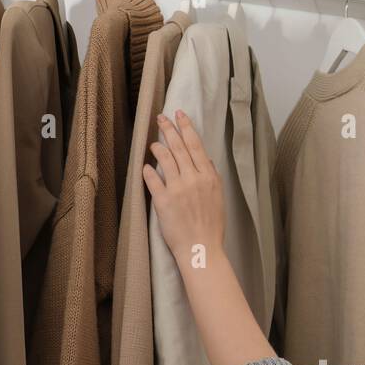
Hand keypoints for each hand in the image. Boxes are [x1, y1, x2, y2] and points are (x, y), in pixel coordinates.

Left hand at [143, 110, 225, 268]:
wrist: (201, 249)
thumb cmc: (211, 227)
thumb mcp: (219, 198)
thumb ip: (212, 177)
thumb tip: (206, 160)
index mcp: (208, 177)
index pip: (195, 145)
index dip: (186, 127)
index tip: (179, 115)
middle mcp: (193, 179)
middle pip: (179, 147)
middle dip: (169, 129)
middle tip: (161, 117)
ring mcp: (177, 189)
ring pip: (164, 159)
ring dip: (157, 147)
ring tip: (153, 143)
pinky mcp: (163, 201)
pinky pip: (152, 179)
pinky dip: (148, 171)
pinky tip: (145, 166)